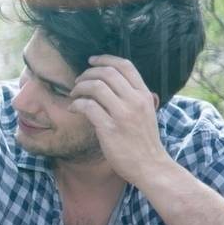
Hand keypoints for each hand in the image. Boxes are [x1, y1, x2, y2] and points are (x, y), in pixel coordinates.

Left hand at [69, 56, 170, 184]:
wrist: (150, 166)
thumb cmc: (144, 141)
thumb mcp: (146, 112)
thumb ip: (134, 97)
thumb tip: (115, 84)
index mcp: (144, 95)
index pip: (125, 66)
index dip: (105, 59)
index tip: (91, 61)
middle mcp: (135, 101)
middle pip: (107, 73)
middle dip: (87, 73)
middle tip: (78, 81)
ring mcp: (123, 115)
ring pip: (96, 87)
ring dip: (79, 87)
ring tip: (73, 95)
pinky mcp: (110, 129)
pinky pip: (88, 107)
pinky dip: (76, 104)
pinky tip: (73, 108)